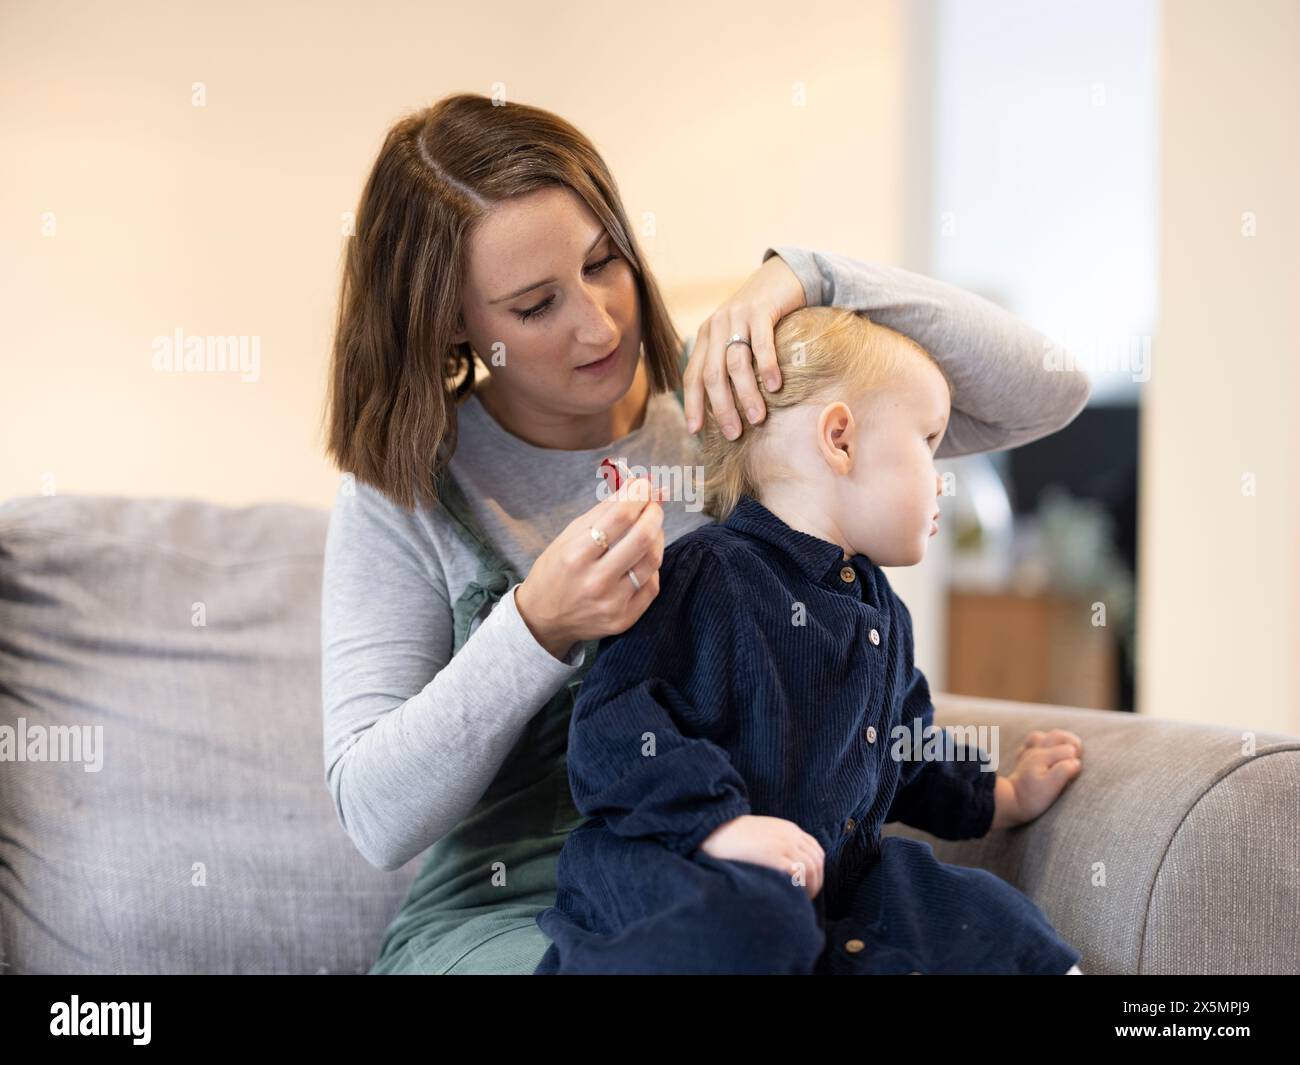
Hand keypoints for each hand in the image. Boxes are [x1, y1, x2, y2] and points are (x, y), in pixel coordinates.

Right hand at [515, 476, 668, 660]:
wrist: (544, 619)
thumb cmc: (556, 571)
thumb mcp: (569, 536)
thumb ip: (604, 511)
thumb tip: (637, 485)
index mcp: (575, 556)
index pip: (619, 517)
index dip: (638, 495)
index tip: (644, 485)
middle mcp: (595, 582)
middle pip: (642, 538)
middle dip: (654, 512)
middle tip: (653, 503)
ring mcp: (612, 604)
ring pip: (653, 560)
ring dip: (657, 536)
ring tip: (650, 527)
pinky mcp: (625, 619)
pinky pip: (652, 584)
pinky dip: (651, 565)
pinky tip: (642, 557)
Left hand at [682, 254, 806, 438]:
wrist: (781, 276)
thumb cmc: (761, 317)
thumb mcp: (737, 338)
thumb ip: (729, 364)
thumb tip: (729, 409)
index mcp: (706, 337)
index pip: (693, 375)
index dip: (692, 404)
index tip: (695, 431)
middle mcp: (716, 327)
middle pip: (712, 374)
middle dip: (721, 407)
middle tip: (733, 433)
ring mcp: (737, 317)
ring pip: (736, 362)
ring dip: (746, 394)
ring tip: (757, 418)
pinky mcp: (761, 309)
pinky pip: (761, 343)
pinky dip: (766, 367)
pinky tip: (774, 387)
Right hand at [696, 814, 825, 900]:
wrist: (714, 830)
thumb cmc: (733, 838)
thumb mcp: (763, 835)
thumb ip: (779, 845)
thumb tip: (791, 870)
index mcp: (789, 829)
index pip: (816, 851)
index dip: (816, 871)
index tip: (806, 886)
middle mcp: (791, 835)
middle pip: (817, 861)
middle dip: (815, 882)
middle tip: (803, 898)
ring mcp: (784, 845)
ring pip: (811, 869)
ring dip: (809, 887)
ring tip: (796, 900)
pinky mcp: (775, 856)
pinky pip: (799, 873)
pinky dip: (799, 886)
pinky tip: (788, 894)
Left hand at [994, 729, 1083, 828]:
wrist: (1009, 803)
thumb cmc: (1031, 797)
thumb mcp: (1051, 787)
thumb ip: (1064, 771)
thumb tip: (1076, 762)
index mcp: (1043, 756)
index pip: (1069, 749)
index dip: (1076, 759)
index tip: (1076, 771)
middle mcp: (1035, 751)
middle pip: (1057, 735)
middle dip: (1072, 743)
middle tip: (1078, 755)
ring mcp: (1028, 753)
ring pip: (1044, 736)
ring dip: (1058, 741)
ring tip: (1067, 752)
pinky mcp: (1023, 759)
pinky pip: (1032, 743)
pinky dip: (1042, 745)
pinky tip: (1048, 754)